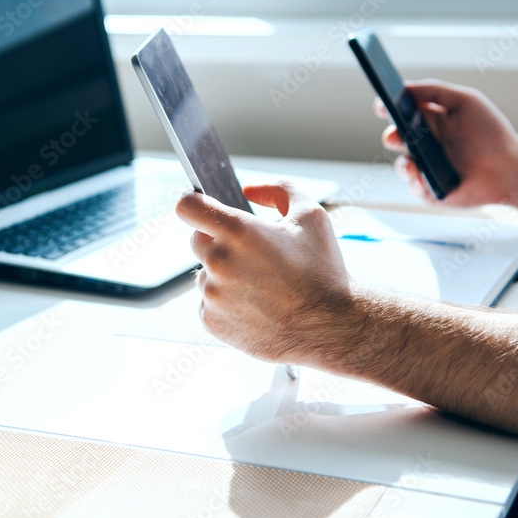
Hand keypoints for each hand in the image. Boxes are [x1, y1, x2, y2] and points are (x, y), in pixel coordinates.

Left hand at [175, 182, 354, 368]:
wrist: (331, 327)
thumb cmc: (323, 272)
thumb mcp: (312, 216)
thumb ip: (280, 190)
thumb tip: (250, 190)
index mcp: (238, 231)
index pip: (187, 206)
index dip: (194, 204)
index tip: (204, 209)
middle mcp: (218, 262)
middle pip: (196, 240)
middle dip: (218, 241)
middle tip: (253, 254)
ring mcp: (212, 295)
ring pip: (205, 274)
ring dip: (224, 275)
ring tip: (262, 286)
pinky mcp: (212, 321)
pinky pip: (208, 303)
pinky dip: (227, 303)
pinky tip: (257, 306)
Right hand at [376, 79, 517, 207]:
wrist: (510, 168)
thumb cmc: (490, 133)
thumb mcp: (466, 101)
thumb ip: (434, 91)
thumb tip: (403, 88)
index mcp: (429, 120)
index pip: (400, 112)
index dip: (388, 108)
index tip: (382, 106)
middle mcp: (424, 144)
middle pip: (396, 138)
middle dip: (391, 137)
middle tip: (394, 137)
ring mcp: (425, 168)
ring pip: (403, 165)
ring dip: (404, 165)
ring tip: (412, 165)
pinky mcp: (430, 190)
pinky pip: (414, 188)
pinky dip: (417, 184)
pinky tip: (425, 179)